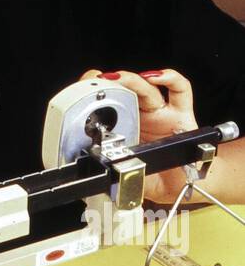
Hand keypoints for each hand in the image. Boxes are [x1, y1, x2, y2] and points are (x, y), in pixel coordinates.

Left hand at [80, 67, 197, 202]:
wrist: (177, 188)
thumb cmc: (150, 177)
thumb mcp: (122, 172)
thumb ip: (107, 168)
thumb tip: (90, 174)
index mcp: (125, 124)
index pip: (110, 99)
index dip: (97, 90)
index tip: (82, 88)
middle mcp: (142, 115)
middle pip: (127, 89)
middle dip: (111, 82)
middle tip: (98, 81)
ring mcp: (162, 112)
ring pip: (147, 87)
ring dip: (132, 80)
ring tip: (118, 79)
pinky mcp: (183, 115)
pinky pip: (181, 89)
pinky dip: (170, 78)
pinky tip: (156, 77)